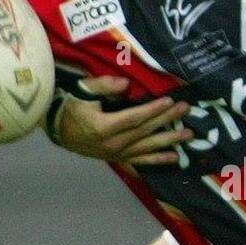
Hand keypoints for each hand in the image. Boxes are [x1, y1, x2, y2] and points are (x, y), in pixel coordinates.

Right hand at [55, 75, 193, 168]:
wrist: (57, 129)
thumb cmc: (70, 106)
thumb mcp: (83, 91)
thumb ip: (104, 85)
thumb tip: (125, 83)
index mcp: (103, 127)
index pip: (134, 117)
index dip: (153, 110)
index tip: (170, 102)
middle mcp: (112, 144)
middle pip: (145, 131)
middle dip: (167, 120)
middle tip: (186, 110)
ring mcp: (116, 154)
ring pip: (147, 147)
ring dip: (169, 141)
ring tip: (188, 135)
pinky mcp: (117, 158)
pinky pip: (140, 161)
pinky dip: (157, 160)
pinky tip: (174, 158)